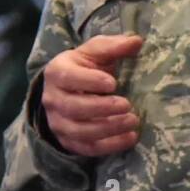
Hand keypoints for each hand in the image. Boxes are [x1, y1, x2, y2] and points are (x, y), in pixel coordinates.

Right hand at [40, 34, 143, 156]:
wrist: (69, 89)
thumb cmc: (86, 66)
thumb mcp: (96, 51)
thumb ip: (114, 45)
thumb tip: (137, 41)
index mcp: (57, 72)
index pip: (69, 78)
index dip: (90, 81)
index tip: (113, 83)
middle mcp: (52, 99)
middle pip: (74, 108)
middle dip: (102, 108)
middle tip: (127, 105)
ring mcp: (59, 123)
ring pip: (80, 131)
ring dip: (109, 128)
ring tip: (133, 121)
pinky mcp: (69, 141)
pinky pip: (88, 149)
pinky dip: (110, 146)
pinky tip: (130, 138)